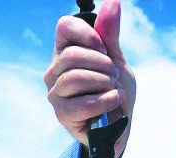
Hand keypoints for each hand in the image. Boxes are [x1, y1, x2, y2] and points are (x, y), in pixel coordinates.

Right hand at [44, 0, 135, 157]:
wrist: (120, 126)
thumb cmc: (115, 91)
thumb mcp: (116, 60)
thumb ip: (110, 34)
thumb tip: (112, 2)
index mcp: (65, 51)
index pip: (65, 26)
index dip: (88, 34)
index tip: (104, 49)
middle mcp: (55, 70)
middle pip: (73, 55)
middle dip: (102, 65)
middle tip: (114, 76)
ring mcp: (56, 93)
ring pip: (76, 78)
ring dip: (104, 84)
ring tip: (115, 91)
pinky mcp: (62, 114)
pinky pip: (81, 103)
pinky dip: (104, 101)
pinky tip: (114, 101)